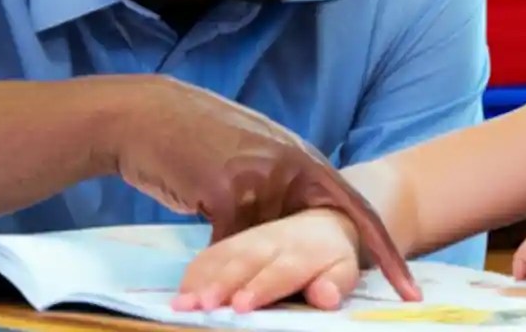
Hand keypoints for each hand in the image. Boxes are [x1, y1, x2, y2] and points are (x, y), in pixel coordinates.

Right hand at [98, 75, 418, 301]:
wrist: (147, 114)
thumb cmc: (196, 140)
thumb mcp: (252, 158)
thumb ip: (279, 190)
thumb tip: (293, 236)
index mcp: (303, 159)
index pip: (357, 207)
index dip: (385, 249)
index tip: (410, 287)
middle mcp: (292, 165)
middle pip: (321, 234)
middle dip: (342, 268)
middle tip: (378, 300)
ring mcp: (264, 176)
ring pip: (268, 248)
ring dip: (249, 268)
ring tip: (229, 279)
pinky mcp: (230, 189)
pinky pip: (233, 245)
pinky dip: (218, 260)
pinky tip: (201, 248)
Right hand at [174, 208, 369, 312]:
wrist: (322, 220)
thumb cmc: (331, 257)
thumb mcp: (344, 269)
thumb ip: (336, 283)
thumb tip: (326, 296)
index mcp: (302, 253)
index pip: (279, 271)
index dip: (260, 287)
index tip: (241, 305)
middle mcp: (271, 243)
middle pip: (243, 263)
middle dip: (221, 283)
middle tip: (202, 305)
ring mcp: (249, 239)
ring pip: (222, 257)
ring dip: (200, 279)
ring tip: (183, 302)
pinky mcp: (234, 240)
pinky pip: (210, 253)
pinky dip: (194, 271)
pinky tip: (180, 291)